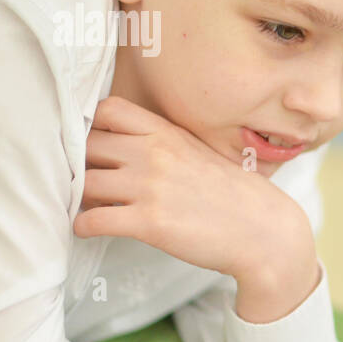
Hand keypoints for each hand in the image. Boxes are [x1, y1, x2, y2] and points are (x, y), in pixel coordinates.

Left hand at [74, 95, 318, 320]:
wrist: (263, 231)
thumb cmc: (234, 195)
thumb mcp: (199, 152)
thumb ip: (163, 144)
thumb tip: (125, 150)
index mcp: (167, 133)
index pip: (108, 109)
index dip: (94, 127)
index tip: (97, 146)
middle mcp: (154, 153)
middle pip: (87, 145)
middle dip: (81, 164)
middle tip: (88, 181)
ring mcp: (149, 187)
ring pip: (82, 182)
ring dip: (79, 197)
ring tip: (90, 206)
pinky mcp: (148, 222)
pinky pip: (90, 219)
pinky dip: (82, 226)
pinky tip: (90, 229)